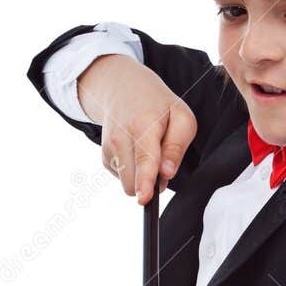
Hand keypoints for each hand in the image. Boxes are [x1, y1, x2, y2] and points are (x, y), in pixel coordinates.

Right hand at [76, 55, 196, 203]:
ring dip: (142, 176)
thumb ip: (177, 147)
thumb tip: (166, 174)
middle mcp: (119, 137)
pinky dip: (133, 171)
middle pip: (135, 182)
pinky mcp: (104, 157)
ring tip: (148, 149)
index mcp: (143, 125)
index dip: (145, 182)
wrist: (123, 88)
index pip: (145, 159)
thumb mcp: (182, 118)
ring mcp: (108, 148)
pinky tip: (136, 150)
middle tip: (162, 158)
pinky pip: (123, 179)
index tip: (144, 198)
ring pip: (128, 185)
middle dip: (151, 181)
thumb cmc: (159, 105)